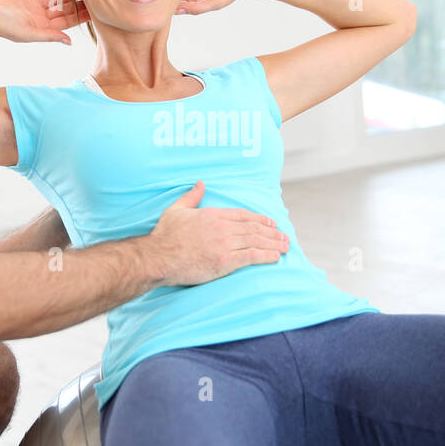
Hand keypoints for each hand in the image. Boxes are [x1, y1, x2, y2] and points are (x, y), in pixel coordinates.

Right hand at [0, 0, 90, 44]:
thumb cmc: (4, 27)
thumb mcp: (29, 34)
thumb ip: (50, 36)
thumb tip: (69, 42)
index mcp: (43, 28)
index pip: (67, 22)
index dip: (81, 16)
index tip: (94, 10)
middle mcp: (40, 17)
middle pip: (64, 10)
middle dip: (77, 3)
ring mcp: (33, 6)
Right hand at [145, 181, 288, 286]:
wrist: (158, 257)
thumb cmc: (164, 235)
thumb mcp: (176, 210)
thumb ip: (191, 197)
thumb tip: (200, 183)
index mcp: (212, 215)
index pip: (243, 215)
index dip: (260, 219)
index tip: (271, 223)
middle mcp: (222, 227)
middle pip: (254, 228)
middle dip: (272, 232)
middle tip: (285, 236)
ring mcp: (224, 244)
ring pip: (256, 241)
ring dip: (274, 244)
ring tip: (286, 246)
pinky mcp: (224, 261)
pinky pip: (251, 256)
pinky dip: (266, 255)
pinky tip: (276, 257)